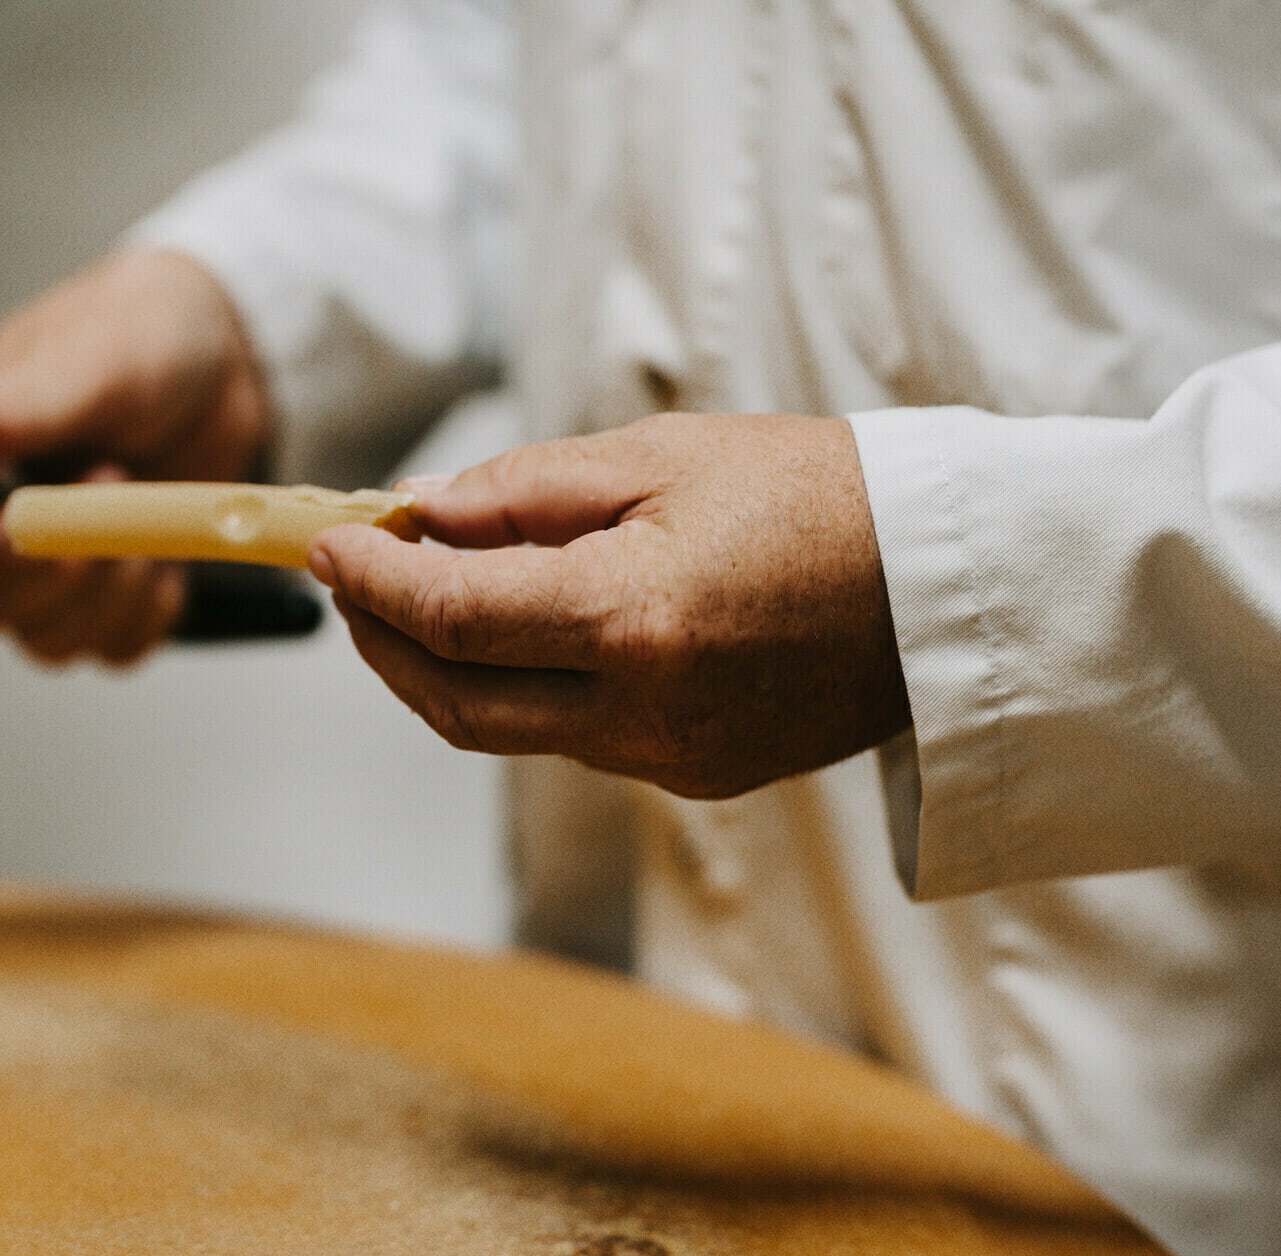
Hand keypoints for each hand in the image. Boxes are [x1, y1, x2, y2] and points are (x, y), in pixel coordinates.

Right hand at [0, 248, 268, 666]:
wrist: (231, 365)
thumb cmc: (142, 338)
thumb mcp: (92, 359)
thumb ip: (16, 401)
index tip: (16, 529)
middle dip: (55, 569)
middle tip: (116, 486)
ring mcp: (43, 572)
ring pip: (47, 640)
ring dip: (110, 591)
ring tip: (149, 505)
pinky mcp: (106, 600)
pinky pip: (112, 648)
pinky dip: (149, 611)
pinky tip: (171, 552)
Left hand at [308, 414, 911, 798]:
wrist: (949, 583)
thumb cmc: (823, 494)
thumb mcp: (664, 453)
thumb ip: (525, 489)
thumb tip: (422, 511)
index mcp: (632, 618)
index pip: (449, 614)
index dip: (371, 579)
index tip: (331, 542)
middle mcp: (643, 711)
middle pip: (453, 700)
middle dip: (381, 642)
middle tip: (351, 582)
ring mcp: (671, 757)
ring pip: (507, 730)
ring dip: (444, 670)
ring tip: (421, 597)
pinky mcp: (698, 775)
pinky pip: (576, 740)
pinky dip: (524, 689)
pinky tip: (522, 633)